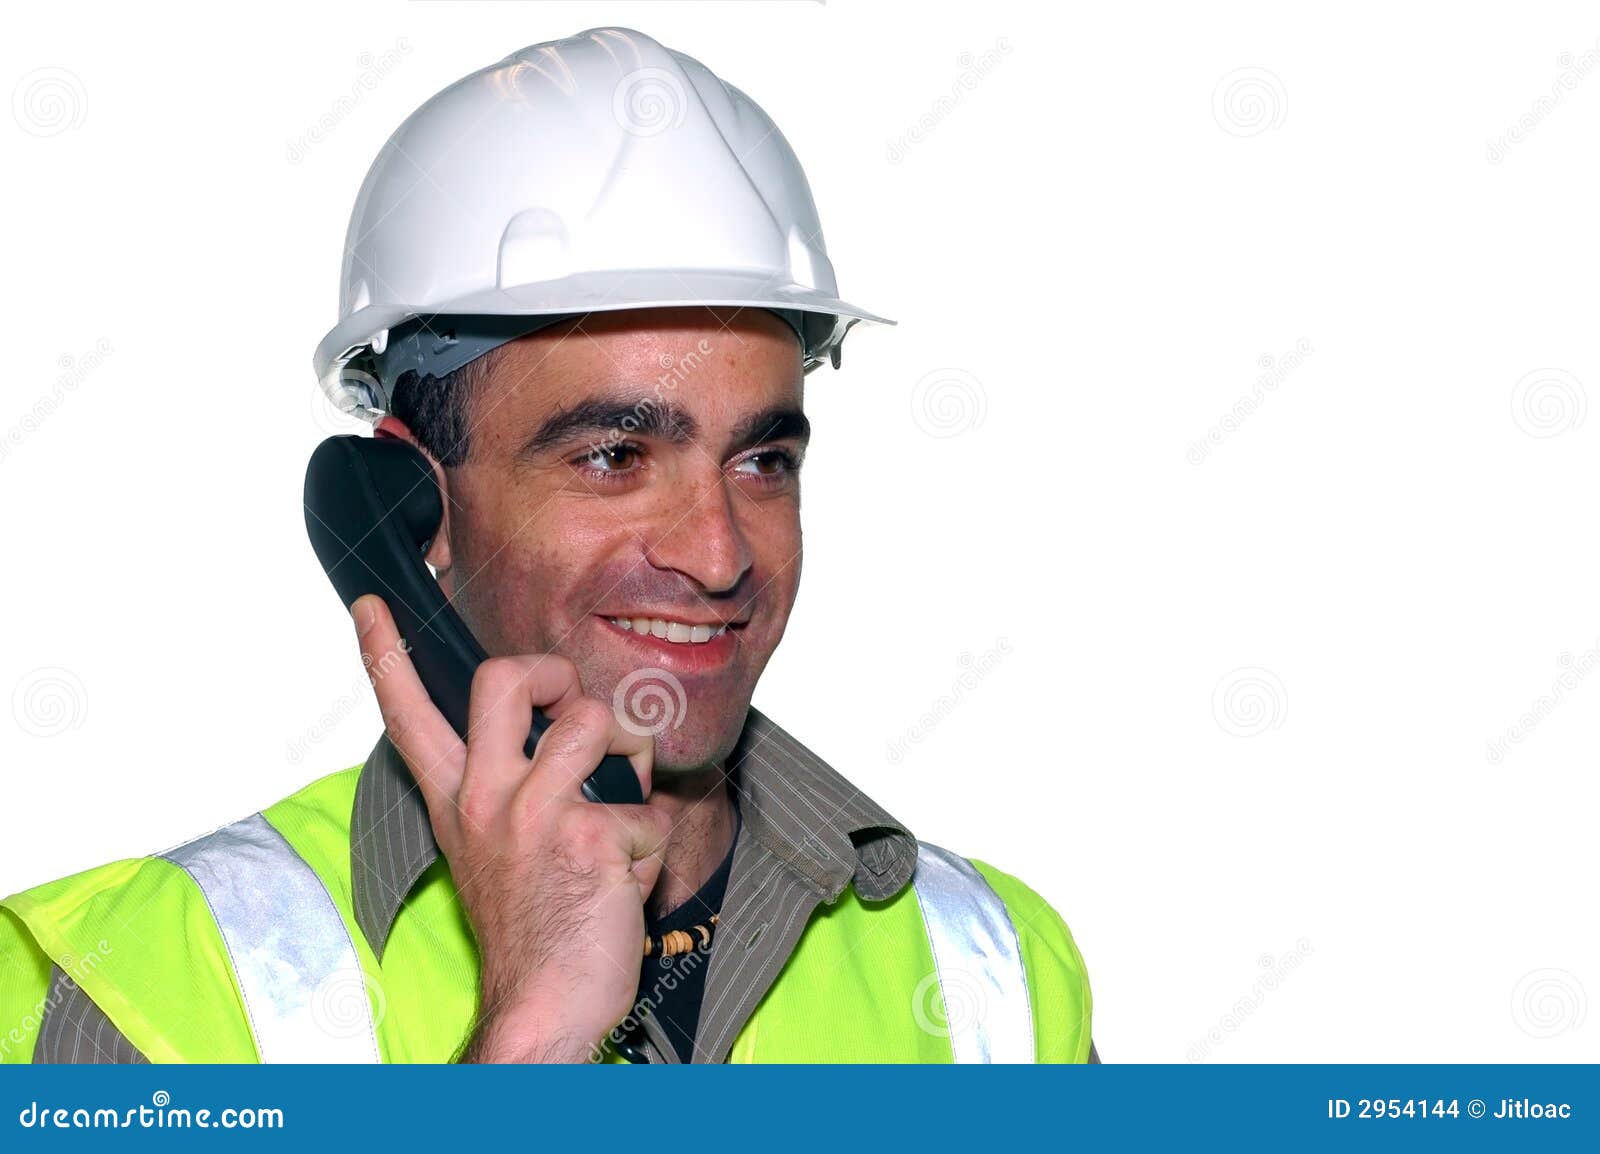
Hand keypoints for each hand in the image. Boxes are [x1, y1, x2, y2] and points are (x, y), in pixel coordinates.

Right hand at [351, 593, 668, 1062]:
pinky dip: (650, 846)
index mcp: (458, 801)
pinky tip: (627, 883)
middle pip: (505, 679)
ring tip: (618, 811)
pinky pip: (647, 808)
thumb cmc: (536, 926)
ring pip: (595, 723)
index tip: (373, 604)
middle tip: (571, 706)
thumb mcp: (501, 848)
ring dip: (629, 759)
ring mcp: (534, 816)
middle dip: (553, 672)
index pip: (410, 716)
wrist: (547, 1007)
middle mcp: (485, 799)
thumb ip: (526, 785)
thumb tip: (582, 733)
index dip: (388, 653)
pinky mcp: (589, 839)